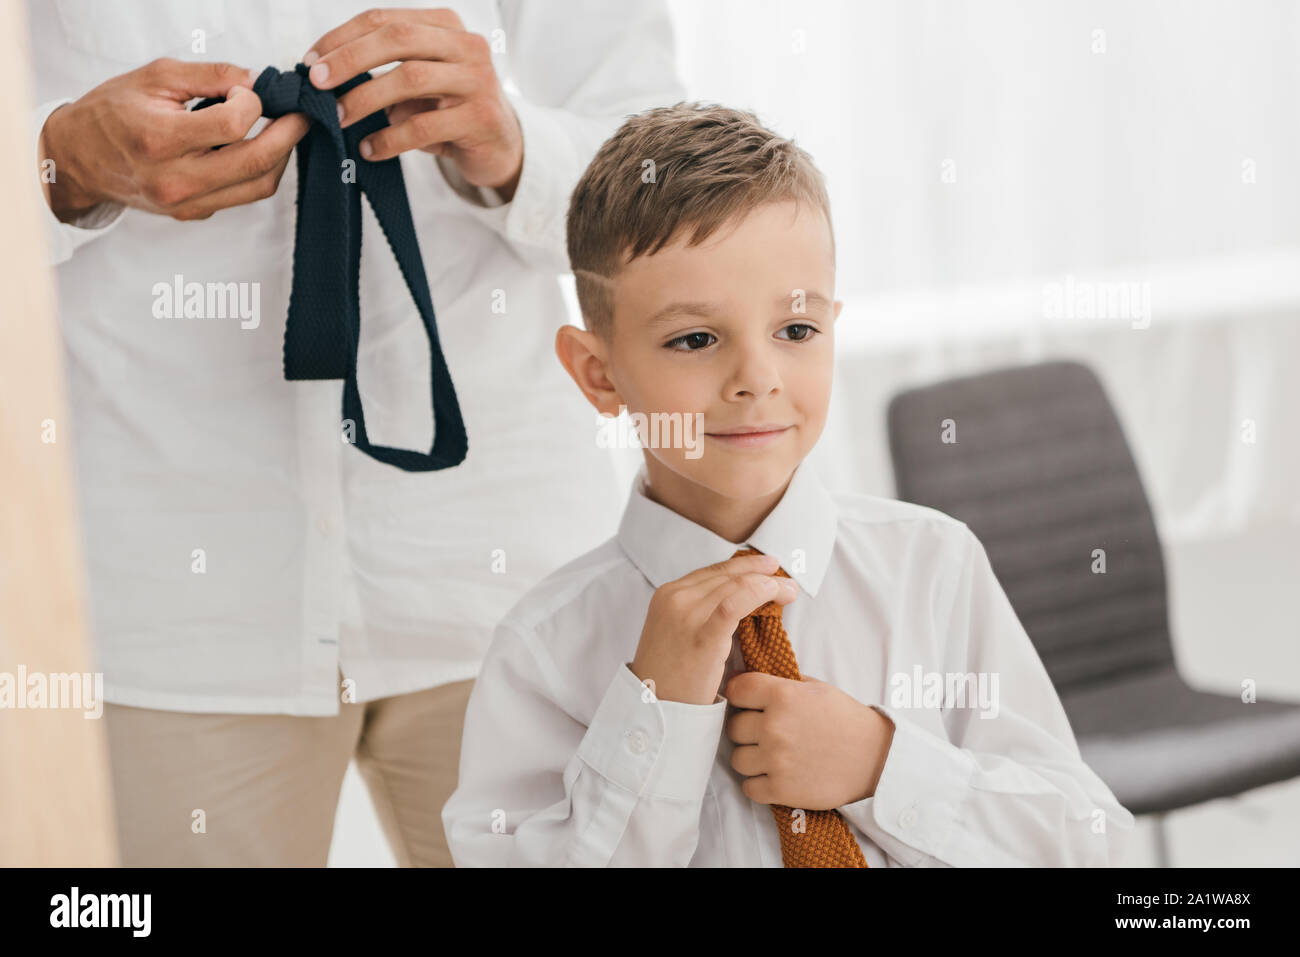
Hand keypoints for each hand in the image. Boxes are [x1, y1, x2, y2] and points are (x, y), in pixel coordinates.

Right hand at [39, 58, 309, 221]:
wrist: (78, 157)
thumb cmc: (112, 112)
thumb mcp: (154, 77)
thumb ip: (209, 75)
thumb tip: (256, 79)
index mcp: (160, 140)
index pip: (232, 125)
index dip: (252, 102)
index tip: (250, 90)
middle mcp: (175, 179)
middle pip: (257, 162)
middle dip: (289, 134)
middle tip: (302, 115)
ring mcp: (187, 203)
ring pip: (259, 186)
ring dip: (281, 157)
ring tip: (285, 131)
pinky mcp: (194, 213)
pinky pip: (242, 196)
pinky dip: (258, 171)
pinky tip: (258, 149)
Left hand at [302, 7, 522, 200]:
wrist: (501, 146)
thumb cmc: (449, 109)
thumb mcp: (418, 80)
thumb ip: (383, 68)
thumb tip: (323, 73)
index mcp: (446, 25)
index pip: (385, 19)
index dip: (342, 37)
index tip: (311, 62)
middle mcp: (466, 45)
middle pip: (398, 38)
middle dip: (350, 59)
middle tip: (318, 84)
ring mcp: (477, 80)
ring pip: (410, 78)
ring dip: (366, 98)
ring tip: (339, 119)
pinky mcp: (481, 118)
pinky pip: (424, 126)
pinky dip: (389, 139)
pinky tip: (369, 149)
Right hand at [630, 553, 798, 705]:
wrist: (653, 709)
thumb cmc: (670, 677)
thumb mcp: (676, 633)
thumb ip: (699, 613)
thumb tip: (739, 603)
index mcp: (667, 594)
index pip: (714, 571)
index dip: (745, 566)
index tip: (768, 569)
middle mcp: (675, 597)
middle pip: (727, 574)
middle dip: (762, 573)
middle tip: (787, 580)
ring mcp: (686, 614)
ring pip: (736, 584)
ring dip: (769, 584)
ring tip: (790, 591)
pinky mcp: (702, 636)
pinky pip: (735, 604)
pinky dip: (759, 593)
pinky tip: (776, 594)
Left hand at [724, 672, 895, 809]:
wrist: (874, 758)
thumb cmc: (844, 719)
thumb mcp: (814, 688)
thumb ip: (779, 683)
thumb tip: (741, 677)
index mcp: (782, 695)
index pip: (736, 690)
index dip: (740, 696)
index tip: (747, 703)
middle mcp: (775, 726)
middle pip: (734, 727)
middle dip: (747, 730)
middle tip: (766, 733)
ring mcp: (776, 760)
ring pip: (737, 759)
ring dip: (752, 758)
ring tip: (772, 756)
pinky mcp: (781, 790)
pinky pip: (748, 788)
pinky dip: (759, 784)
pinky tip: (775, 775)